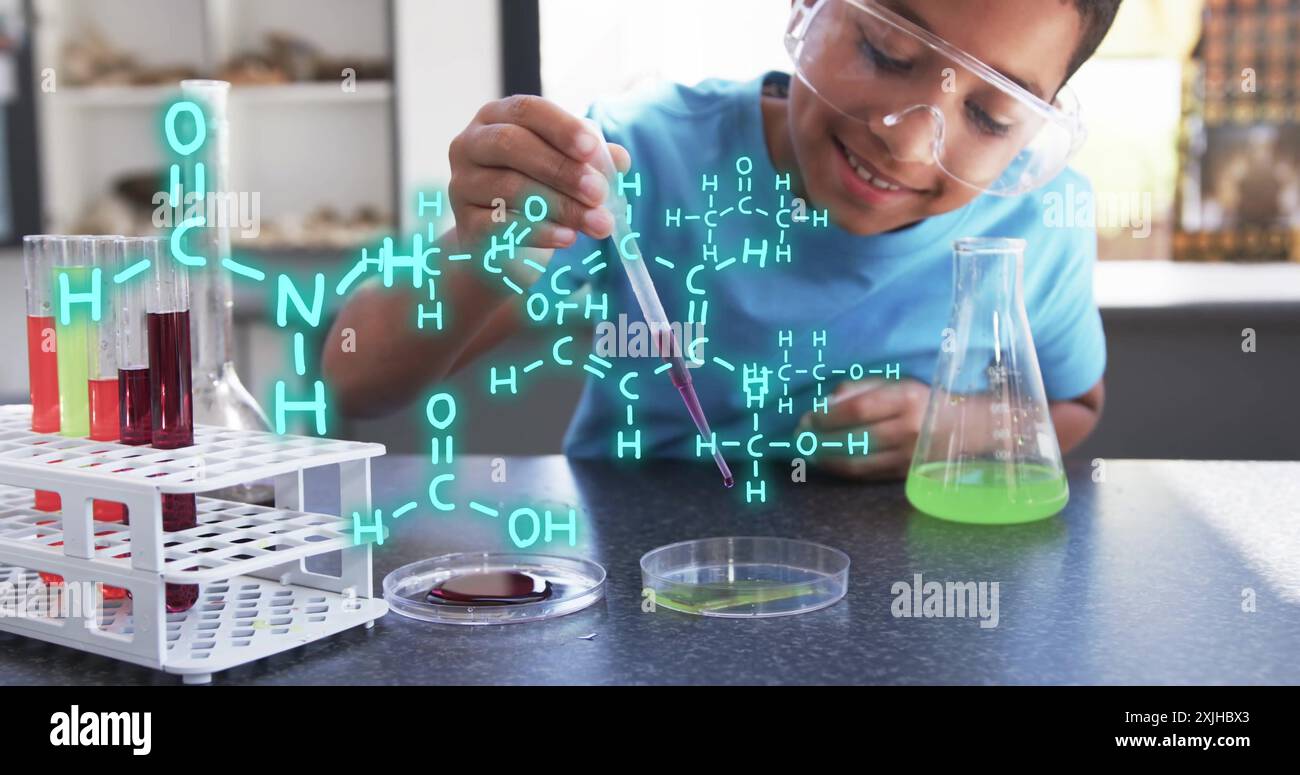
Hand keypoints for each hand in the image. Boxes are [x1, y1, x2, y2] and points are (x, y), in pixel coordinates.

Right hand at [448, 94, 630, 252]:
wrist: (504, 245)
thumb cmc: (539, 191)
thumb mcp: (568, 168)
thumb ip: (593, 159)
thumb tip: (620, 158)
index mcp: (497, 117)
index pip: (527, 110)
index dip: (562, 127)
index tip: (593, 149)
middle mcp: (471, 144)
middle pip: (512, 144)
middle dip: (562, 169)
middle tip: (600, 193)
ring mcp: (462, 184)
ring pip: (509, 188)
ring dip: (561, 206)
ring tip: (599, 224)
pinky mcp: (464, 224)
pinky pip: (501, 226)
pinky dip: (541, 232)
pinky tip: (569, 238)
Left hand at [797, 378, 930, 480]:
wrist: (959, 427)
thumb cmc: (918, 399)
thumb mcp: (893, 382)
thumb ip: (858, 388)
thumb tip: (825, 404)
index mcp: (906, 399)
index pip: (858, 410)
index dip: (828, 416)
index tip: (808, 417)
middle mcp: (908, 430)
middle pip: (854, 439)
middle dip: (820, 439)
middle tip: (799, 436)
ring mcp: (907, 457)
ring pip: (857, 462)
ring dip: (825, 458)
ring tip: (807, 450)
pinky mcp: (904, 475)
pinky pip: (865, 475)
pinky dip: (840, 469)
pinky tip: (825, 461)